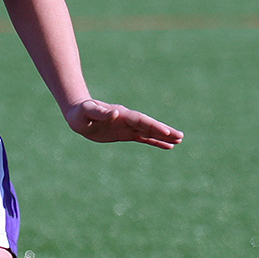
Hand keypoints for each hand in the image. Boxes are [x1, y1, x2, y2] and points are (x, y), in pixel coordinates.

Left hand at [64, 99, 181, 149]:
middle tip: (180, 136)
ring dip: (163, 136)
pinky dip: (155, 142)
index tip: (166, 132)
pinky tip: (166, 146)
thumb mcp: (87, 111)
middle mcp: (127, 119)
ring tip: (179, 141)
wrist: (78, 114)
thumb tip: (115, 113)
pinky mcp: (125, 134)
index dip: (153, 126)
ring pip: (149, 132)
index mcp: (121, 114)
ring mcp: (127, 126)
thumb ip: (100, 112)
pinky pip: (143, 138)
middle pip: (149, 125)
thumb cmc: (81, 112)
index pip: (140, 120)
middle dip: (164, 131)